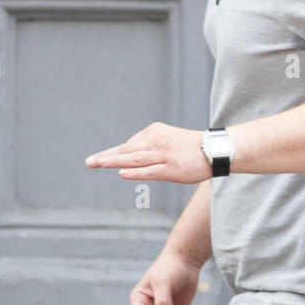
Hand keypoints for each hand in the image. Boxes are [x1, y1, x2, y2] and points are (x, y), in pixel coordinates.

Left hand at [86, 123, 210, 183]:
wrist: (215, 150)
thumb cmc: (190, 147)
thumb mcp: (168, 139)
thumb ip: (149, 146)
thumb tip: (131, 156)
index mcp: (154, 132)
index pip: (129, 144)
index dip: (113, 153)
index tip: (99, 159)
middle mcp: (156, 141)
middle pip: (126, 150)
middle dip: (107, 156)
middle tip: (90, 162)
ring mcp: (163, 155)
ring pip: (134, 158)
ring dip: (114, 161)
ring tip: (98, 164)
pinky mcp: (170, 169)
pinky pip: (149, 170)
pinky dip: (135, 171)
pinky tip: (122, 172)